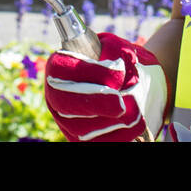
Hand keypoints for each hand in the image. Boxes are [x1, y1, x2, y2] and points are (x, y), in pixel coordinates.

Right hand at [44, 32, 170, 141]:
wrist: (125, 82)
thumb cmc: (115, 60)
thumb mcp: (115, 47)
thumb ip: (117, 49)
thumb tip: (124, 62)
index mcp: (60, 65)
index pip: (62, 69)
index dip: (90, 72)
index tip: (119, 72)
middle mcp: (56, 93)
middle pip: (65, 102)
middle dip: (96, 103)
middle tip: (121, 104)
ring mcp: (65, 119)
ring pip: (78, 128)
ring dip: (109, 122)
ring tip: (134, 113)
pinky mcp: (78, 137)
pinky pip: (92, 143)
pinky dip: (116, 136)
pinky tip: (133, 126)